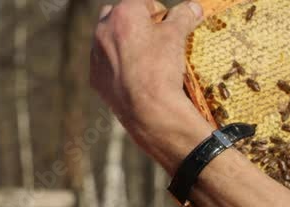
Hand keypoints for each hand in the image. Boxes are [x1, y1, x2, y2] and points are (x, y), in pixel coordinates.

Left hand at [90, 0, 213, 171]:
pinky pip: (106, 65)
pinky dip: (118, 66)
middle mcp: (103, 30)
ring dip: (124, 44)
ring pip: (109, 40)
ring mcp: (96, 55)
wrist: (149, 111)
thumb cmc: (162, 68)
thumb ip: (184, 16)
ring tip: (144, 60)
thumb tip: (193, 7)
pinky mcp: (96, 79)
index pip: (143, 2)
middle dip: (135, 23)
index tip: (169, 27)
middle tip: (154, 40)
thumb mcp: (177, 37)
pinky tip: (134, 78)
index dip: (159, 13)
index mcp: (122, 14)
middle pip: (119, 16)